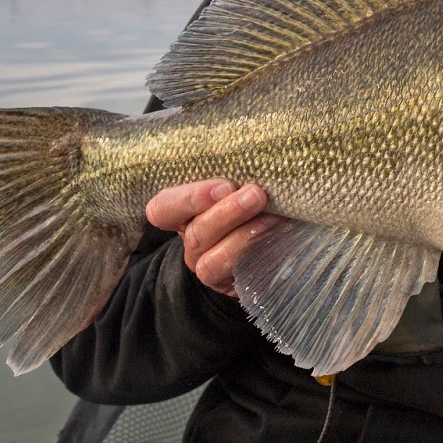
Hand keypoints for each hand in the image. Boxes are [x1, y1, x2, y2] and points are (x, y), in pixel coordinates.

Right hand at [146, 179, 282, 296]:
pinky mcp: (230, 285)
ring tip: (273, 219)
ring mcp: (208, 266)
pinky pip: (237, 277)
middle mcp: (193, 241)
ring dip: (244, 237)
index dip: (188, 199)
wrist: (274, 240)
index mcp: (184, 212)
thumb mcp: (239, 184)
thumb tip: (259, 157)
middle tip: (257, 195)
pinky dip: (258, 257)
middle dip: (227, 213)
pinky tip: (278, 239)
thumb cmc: (252, 200)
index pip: (163, 209)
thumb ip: (238, 174)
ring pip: (212, 260)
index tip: (224, 186)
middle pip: (195, 233)